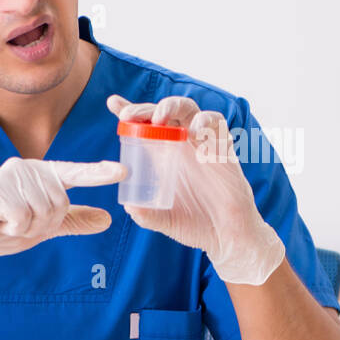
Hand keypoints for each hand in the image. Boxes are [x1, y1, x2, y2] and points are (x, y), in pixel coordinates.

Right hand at [0, 156, 125, 287]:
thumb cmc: (3, 228)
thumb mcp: (44, 227)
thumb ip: (73, 220)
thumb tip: (108, 219)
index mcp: (42, 174)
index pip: (75, 173)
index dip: (98, 173)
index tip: (123, 172)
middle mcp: (28, 168)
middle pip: (60, 204)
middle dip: (43, 225)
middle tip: (18, 224)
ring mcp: (10, 176)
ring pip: (43, 213)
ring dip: (26, 229)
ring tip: (6, 222)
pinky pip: (23, 217)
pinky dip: (13, 228)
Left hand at [106, 93, 284, 285]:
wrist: (227, 236)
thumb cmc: (196, 225)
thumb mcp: (164, 220)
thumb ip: (146, 214)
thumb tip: (129, 206)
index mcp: (163, 155)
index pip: (144, 126)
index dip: (131, 110)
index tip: (113, 103)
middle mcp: (181, 145)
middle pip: (163, 112)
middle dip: (144, 109)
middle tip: (128, 117)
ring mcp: (202, 143)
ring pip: (188, 109)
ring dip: (171, 107)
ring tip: (159, 119)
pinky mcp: (223, 147)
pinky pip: (216, 122)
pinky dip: (204, 121)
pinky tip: (193, 132)